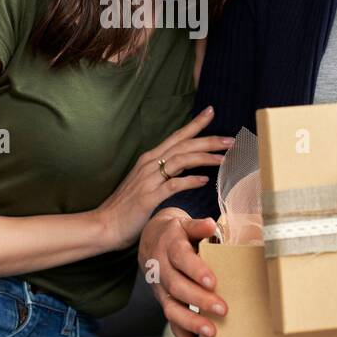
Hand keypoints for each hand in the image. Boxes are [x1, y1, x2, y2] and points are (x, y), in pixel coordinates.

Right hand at [94, 106, 233, 249]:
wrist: (105, 225)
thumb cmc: (126, 208)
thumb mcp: (146, 184)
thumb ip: (164, 174)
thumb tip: (184, 170)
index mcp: (149, 159)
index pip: (176, 136)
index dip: (194, 124)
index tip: (211, 111)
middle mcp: (149, 164)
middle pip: (183, 145)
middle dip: (208, 140)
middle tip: (231, 139)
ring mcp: (148, 179)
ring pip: (181, 160)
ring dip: (204, 157)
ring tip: (224, 158)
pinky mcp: (148, 197)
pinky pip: (173, 184)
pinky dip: (189, 180)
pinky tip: (204, 180)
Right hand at [138, 206, 225, 336]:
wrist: (149, 239)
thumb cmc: (176, 233)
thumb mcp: (184, 224)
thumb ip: (198, 227)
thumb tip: (211, 224)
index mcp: (169, 246)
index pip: (181, 259)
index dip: (196, 270)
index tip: (213, 281)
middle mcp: (161, 269)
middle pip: (177, 287)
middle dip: (199, 300)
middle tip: (223, 309)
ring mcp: (161, 289)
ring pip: (171, 308)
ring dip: (191, 322)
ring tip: (212, 332)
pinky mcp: (164, 302)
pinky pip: (171, 322)